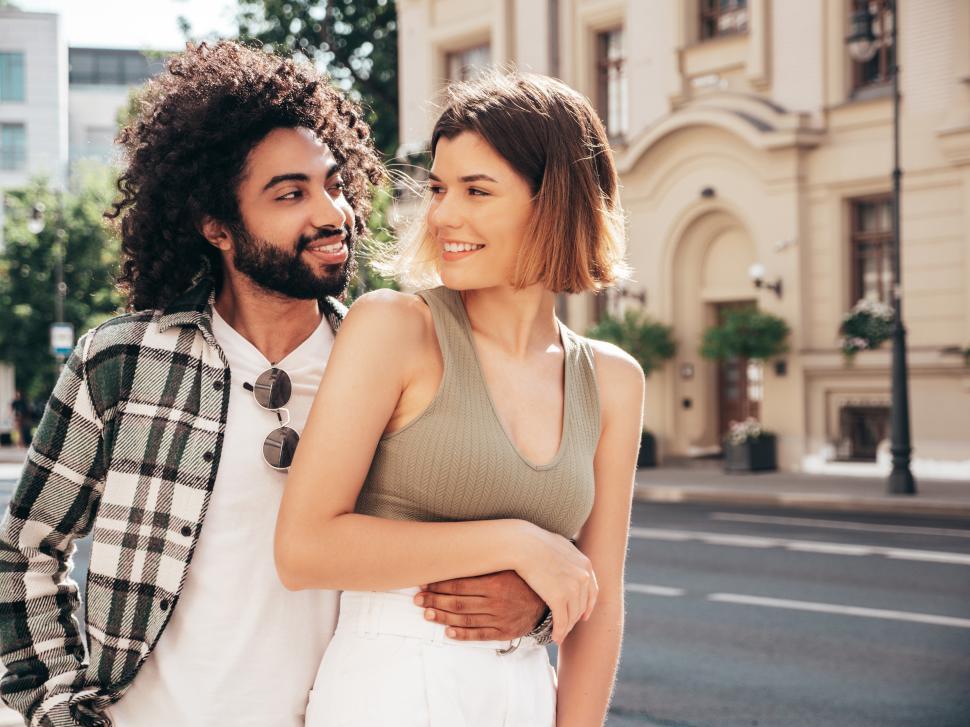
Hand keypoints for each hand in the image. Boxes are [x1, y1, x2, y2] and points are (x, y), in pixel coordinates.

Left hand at [413, 570, 545, 641]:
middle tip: (418, 599)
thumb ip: (485, 564)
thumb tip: (459, 555)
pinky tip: (448, 632)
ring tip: (427, 614)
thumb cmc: (525, 578)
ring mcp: (499, 618)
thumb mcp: (508, 566)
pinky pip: (479, 635)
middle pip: (457, 602)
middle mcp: (496, 602)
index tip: (424, 583)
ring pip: (464, 619)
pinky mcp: (504, 632)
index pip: (459, 584)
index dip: (439, 585)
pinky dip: (462, 634)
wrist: (550, 599)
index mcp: (495, 582)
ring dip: (442, 616)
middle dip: (434, 600)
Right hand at [512, 522, 597, 643]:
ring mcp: (572, 588)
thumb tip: (565, 562)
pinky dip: (559, 632)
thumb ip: (569, 557)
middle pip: (582, 606)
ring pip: (572, 616)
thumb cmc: (535, 542)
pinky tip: (555, 637)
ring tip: (559, 634)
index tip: (584, 616)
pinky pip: (562, 621)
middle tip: (566, 627)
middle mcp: (583, 577)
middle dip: (575, 619)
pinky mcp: (559, 598)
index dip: (588, 606)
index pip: (592, 591)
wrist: (523, 544)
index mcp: (585, 565)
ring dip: (566, 628)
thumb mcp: (561, 546)